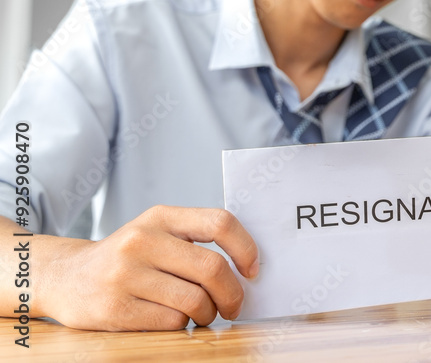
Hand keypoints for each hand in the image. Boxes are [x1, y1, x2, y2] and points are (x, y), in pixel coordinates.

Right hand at [37, 206, 258, 330]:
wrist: (66, 277)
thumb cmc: (128, 257)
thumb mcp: (157, 232)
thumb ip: (196, 240)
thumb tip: (249, 268)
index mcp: (161, 216)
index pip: (220, 223)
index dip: (246, 248)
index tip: (253, 270)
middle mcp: (142, 240)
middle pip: (213, 268)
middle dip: (233, 293)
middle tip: (234, 305)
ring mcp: (125, 274)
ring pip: (195, 300)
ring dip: (208, 314)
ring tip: (203, 314)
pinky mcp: (115, 308)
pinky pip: (172, 322)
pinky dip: (183, 325)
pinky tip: (175, 320)